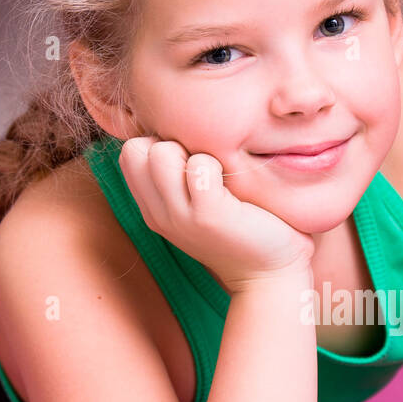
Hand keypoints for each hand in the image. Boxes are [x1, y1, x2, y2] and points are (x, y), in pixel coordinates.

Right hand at [118, 135, 314, 292]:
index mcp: (154, 209)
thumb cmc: (244, 228)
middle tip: (206, 168)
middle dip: (171, 144)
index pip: (130, 152)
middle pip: (137, 147)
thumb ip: (180, 175)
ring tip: (219, 177)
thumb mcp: (198, 203)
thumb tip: (174, 127)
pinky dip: (219, 166)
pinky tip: (235, 188)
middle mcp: (160, 214)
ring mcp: (180, 217)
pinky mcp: (208, 216)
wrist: (273, 274)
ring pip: (161, 152)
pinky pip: (200, 166)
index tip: (191, 160)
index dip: (159, 143)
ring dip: (194, 152)